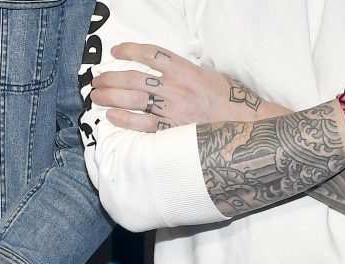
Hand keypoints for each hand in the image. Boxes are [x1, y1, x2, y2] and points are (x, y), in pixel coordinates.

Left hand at [91, 42, 289, 131]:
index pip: (152, 54)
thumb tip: (164, 74)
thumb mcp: (209, 78)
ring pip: (134, 100)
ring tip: (97, 97)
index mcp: (187, 71)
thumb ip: (185, 74)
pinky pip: (143, 125)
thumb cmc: (230, 104)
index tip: (116, 52)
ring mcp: (175, 110)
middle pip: (135, 79)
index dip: (131, 50)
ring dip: (112, 98)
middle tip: (97, 81)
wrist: (247, 128)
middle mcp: (178, 88)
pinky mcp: (174, 132)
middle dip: (111, 79)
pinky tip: (112, 117)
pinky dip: (125, 120)